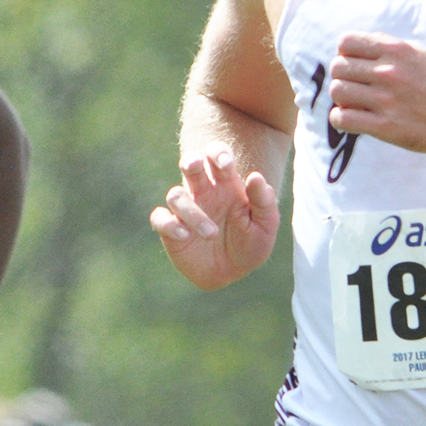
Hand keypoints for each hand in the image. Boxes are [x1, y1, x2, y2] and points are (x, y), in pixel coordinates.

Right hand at [150, 149, 280, 288]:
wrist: (234, 273)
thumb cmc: (251, 244)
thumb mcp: (266, 225)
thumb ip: (264, 201)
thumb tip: (255, 177)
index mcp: (226, 183)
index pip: (217, 155)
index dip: (218, 152)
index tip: (226, 164)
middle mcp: (203, 192)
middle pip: (190, 163)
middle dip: (191, 160)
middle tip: (196, 166)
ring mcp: (185, 210)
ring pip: (175, 195)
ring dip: (191, 212)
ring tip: (212, 234)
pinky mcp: (171, 229)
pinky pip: (159, 218)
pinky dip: (168, 224)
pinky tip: (185, 235)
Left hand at [326, 32, 425, 154]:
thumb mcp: (420, 55)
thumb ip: (388, 47)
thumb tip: (355, 44)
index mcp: (398, 50)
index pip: (346, 42)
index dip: (345, 54)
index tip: (355, 66)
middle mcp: (390, 72)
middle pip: (338, 67)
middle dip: (342, 77)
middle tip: (356, 87)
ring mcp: (387, 100)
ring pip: (338, 91)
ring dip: (342, 99)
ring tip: (356, 103)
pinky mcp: (385, 127)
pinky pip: (342, 118)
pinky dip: (340, 119)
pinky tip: (354, 119)